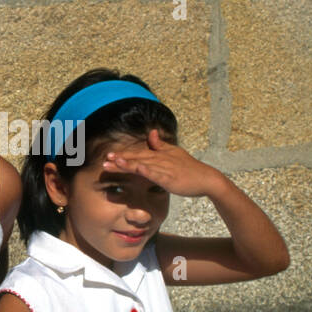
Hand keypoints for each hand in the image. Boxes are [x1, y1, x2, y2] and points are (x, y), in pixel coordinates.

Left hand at [101, 129, 224, 198]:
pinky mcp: (170, 178)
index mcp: (159, 155)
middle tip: (104, 160)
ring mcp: (165, 168)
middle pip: (137, 158)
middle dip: (120, 159)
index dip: (123, 154)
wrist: (207, 178)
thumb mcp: (174, 153)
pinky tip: (137, 168)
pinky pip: (156, 174)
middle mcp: (160, 159)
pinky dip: (146, 170)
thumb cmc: (190, 168)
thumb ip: (160, 144)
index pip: (138, 154)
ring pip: (143, 165)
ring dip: (128, 163)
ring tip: (113, 163)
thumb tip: (151, 133)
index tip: (109, 156)